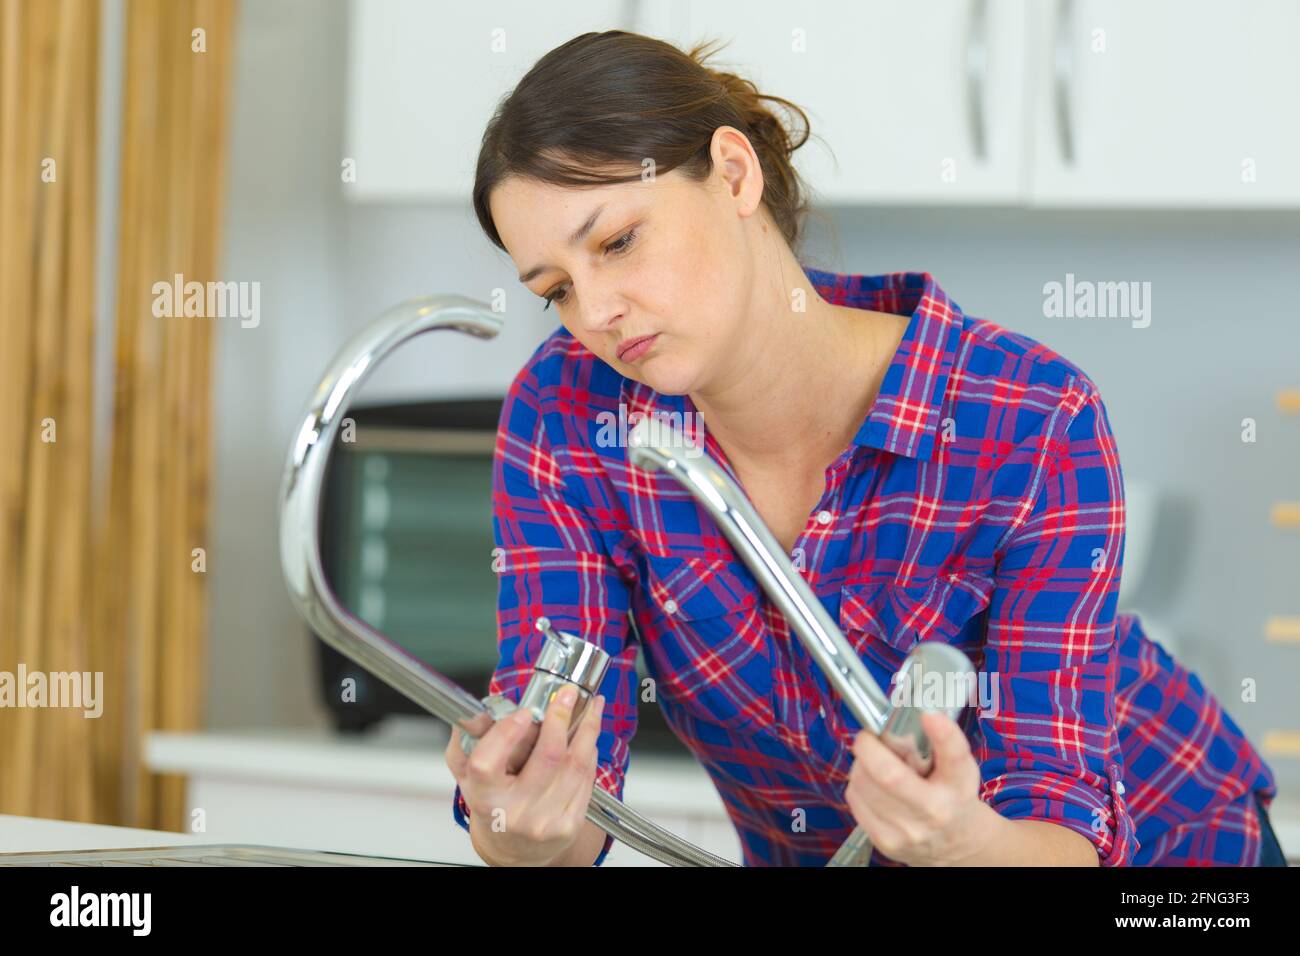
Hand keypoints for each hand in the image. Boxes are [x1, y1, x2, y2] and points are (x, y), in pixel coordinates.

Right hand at [445, 686, 604, 865]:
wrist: (514, 850)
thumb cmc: (493, 808)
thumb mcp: (468, 778)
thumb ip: (466, 744)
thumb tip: (476, 715)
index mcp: (486, 798)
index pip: (488, 763)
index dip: (507, 733)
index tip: (524, 711)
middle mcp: (516, 812)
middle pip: (547, 757)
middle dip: (561, 717)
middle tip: (567, 694)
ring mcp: (546, 820)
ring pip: (575, 764)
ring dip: (588, 728)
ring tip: (591, 707)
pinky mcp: (570, 824)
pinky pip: (586, 778)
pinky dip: (590, 752)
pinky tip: (589, 735)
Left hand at [845, 710, 992, 865]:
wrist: (953, 843)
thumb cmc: (951, 795)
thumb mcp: (957, 766)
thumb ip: (939, 742)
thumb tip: (914, 716)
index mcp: (958, 784)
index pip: (955, 758)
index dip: (943, 734)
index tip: (930, 715)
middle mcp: (936, 811)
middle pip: (889, 774)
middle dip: (868, 748)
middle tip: (868, 738)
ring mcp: (908, 831)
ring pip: (863, 783)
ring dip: (861, 765)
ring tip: (873, 762)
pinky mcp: (885, 842)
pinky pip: (855, 798)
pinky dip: (857, 783)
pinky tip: (871, 784)